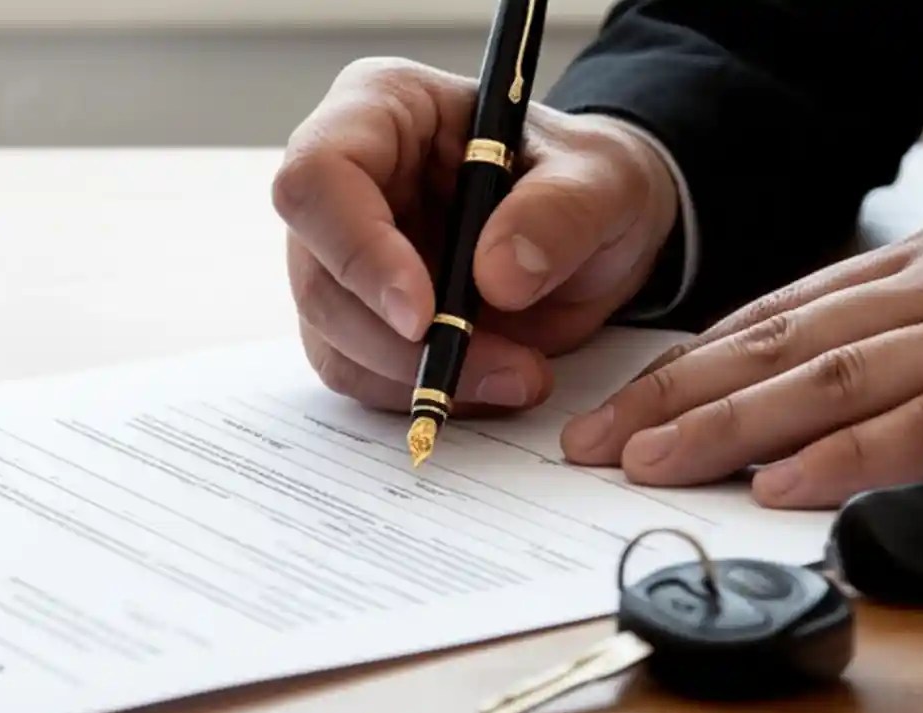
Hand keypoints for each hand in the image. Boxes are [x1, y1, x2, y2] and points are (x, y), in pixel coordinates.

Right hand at [272, 58, 677, 414]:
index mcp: (381, 110)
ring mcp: (341, 255)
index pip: (319, 178)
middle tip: (500, 369)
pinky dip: (419, 393)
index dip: (359, 252)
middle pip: (319, 275)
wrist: (595, 235)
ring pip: (332, 338)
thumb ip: (560, 215)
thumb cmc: (587, 182)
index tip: (423, 317)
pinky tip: (487, 382)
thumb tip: (497, 278)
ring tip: (517, 375)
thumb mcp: (604, 180)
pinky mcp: (357, 317)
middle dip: (402, 343)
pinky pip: (359, 374)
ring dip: (417, 377)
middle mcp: (342, 182)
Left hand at [561, 210, 922, 508]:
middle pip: (780, 342)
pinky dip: (849, 455)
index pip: (776, 316)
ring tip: (650, 462)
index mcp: (918, 267)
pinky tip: (778, 484)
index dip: (687, 365)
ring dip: (730, 423)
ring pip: (833, 376)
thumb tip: (797, 400)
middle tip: (593, 442)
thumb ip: (898, 341)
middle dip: (674, 396)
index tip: (617, 409)